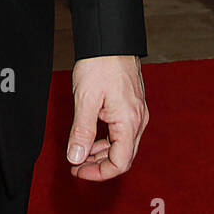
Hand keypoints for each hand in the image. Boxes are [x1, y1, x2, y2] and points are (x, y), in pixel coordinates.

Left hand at [66, 55, 147, 180]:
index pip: (120, 163)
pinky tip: (91, 138)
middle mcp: (138, 120)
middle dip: (98, 166)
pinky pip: (122, 132)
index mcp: (129, 122)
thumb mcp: (86, 100)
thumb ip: (82, 131)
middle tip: (75, 165)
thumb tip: (76, 157)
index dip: (98, 173)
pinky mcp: (132, 106)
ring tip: (79, 153)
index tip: (78, 170)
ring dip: (101, 153)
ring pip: (122, 145)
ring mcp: (137, 113)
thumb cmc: (100, 65)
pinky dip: (106, 140)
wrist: (110, 40)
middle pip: (123, 157)